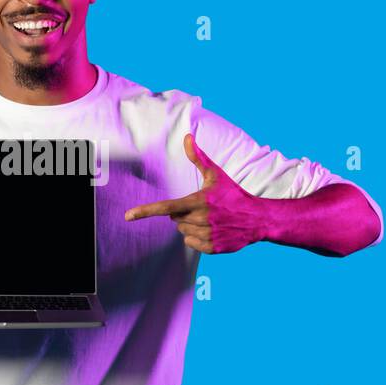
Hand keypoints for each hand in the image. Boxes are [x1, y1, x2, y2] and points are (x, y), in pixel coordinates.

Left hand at [123, 133, 269, 254]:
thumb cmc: (233, 194)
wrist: (258, 218)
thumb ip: (198, 157)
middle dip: (183, 213)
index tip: (128, 216)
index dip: (145, 211)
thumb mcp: (216, 174)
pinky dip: (197, 238)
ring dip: (190, 225)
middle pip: (175, 219)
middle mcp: (201, 219)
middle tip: (202, 207)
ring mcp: (207, 235)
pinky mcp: (212, 248)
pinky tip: (212, 229)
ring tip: (210, 218)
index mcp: (199, 201)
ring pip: (182, 231)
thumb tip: (187, 136)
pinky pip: (190, 243)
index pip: (167, 207)